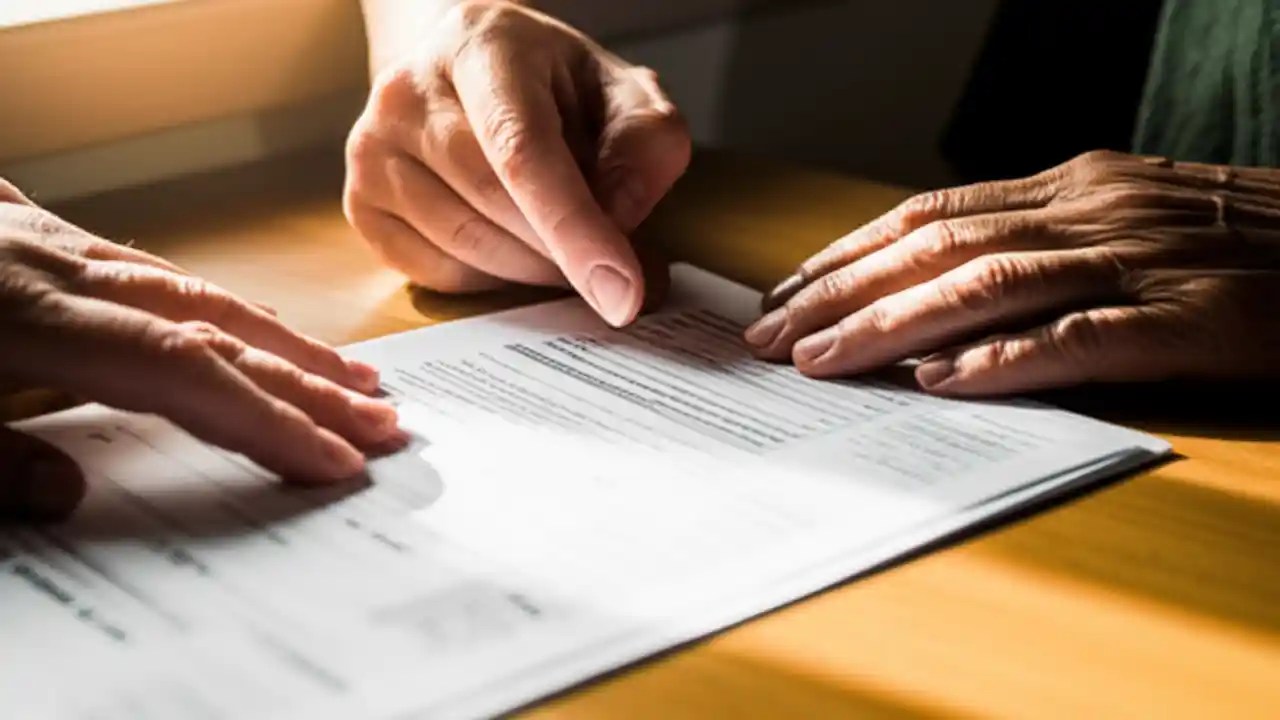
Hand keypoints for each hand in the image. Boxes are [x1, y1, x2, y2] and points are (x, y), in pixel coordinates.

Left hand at [0, 185, 401, 519]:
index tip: (335, 460)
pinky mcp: (26, 233)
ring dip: (278, 337)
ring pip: (190, 289)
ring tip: (346, 375)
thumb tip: (68, 496)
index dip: (268, 417)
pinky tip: (245, 319)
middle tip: (383, 420)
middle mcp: (53, 269)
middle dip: (307, 379)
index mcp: (23, 315)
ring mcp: (43, 242)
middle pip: (212, 326)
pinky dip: (212, 302)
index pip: (181, 371)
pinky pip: (143, 265)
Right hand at [344, 0, 690, 325]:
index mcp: (480, 46)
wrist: (467, 73)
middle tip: (613, 268)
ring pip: (465, 247)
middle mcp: (407, 91)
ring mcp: (372, 149)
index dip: (576, 228)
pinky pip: (435, 273)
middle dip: (564, 254)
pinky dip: (490, 281)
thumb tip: (619, 216)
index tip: (622, 292)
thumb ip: (646, 143)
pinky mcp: (360, 204)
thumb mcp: (622, 92)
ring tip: (565, 248)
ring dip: (532, 270)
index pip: (523, 151)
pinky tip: (515, 251)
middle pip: (494, 205)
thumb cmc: (551, 87)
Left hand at [745, 150, 1279, 394]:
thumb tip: (938, 295)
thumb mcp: (1125, 219)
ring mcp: (1139, 262)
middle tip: (769, 336)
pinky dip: (1005, 361)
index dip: (848, 253)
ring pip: (988, 285)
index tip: (785, 291)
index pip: (929, 215)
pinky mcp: (1189, 321)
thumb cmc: (1234, 244)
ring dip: (893, 326)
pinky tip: (942, 382)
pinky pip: (1080, 339)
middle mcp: (1091, 211)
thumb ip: (1038, 243)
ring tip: (821, 361)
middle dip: (840, 293)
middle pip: (936, 248)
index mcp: (1072, 185)